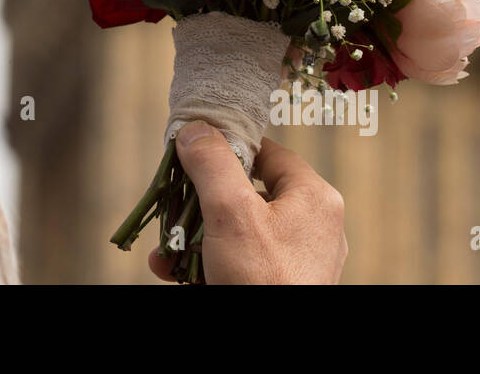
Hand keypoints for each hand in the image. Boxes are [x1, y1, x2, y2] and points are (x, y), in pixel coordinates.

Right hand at [149, 122, 346, 283]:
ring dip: (195, 237)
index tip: (192, 153)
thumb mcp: (230, 212)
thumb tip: (196, 128)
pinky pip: (242, 261)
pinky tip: (175, 271)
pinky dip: (208, 262)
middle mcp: (314, 225)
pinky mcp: (283, 284)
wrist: (274, 353)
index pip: (267, 152)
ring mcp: (300, 260)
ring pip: (239, 231)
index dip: (227, 148)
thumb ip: (212, 163)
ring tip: (165, 250)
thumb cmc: (262, 280)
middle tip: (171, 208)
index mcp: (314, 197)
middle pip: (247, 193)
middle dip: (200, 203)